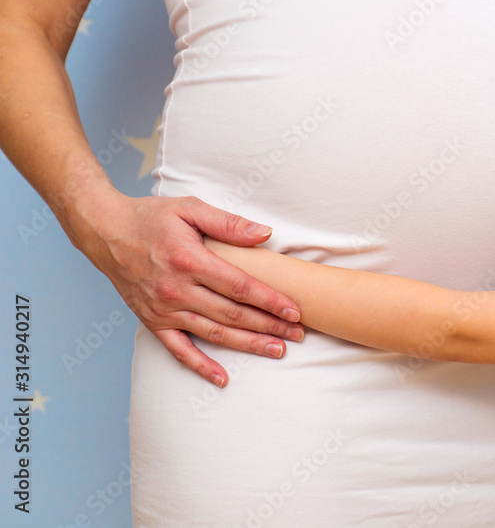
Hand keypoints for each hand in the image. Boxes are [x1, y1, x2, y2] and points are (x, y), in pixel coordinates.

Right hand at [71, 192, 303, 386]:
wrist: (105, 232)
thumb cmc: (151, 217)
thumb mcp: (190, 208)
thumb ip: (228, 223)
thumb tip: (264, 234)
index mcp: (189, 260)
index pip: (239, 286)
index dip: (269, 300)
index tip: (293, 311)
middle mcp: (176, 289)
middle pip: (232, 314)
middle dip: (268, 326)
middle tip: (297, 334)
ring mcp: (164, 309)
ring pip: (213, 333)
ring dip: (247, 344)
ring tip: (277, 350)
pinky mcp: (152, 321)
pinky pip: (179, 350)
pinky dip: (200, 366)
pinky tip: (222, 378)